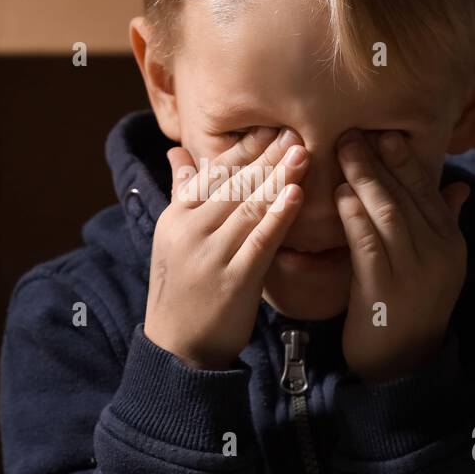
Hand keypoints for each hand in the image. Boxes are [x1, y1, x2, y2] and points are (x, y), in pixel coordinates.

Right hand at [144, 127, 309, 370]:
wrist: (177, 347)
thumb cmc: (180, 290)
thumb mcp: (172, 237)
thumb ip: (181, 192)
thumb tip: (177, 153)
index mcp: (177, 216)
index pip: (213, 172)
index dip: (244, 148)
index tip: (271, 126)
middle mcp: (191, 230)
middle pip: (234, 184)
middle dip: (267, 154)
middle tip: (295, 128)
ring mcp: (212, 255)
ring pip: (249, 206)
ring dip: (278, 177)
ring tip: (303, 151)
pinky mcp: (234, 280)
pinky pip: (260, 242)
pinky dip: (278, 216)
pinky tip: (296, 195)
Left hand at [334, 130, 469, 383]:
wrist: (402, 363)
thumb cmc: (410, 306)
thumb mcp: (435, 264)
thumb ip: (444, 223)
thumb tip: (460, 187)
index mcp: (451, 243)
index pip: (429, 190)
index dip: (406, 160)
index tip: (384, 133)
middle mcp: (439, 253)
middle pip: (407, 196)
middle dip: (378, 161)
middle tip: (351, 134)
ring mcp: (414, 271)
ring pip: (388, 213)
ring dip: (363, 179)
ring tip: (342, 153)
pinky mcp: (385, 290)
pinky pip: (368, 243)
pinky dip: (353, 214)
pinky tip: (339, 195)